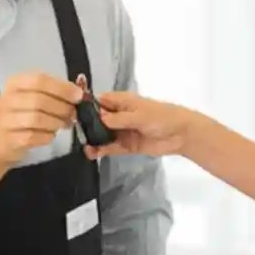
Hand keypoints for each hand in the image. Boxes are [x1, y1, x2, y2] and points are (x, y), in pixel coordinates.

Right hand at [0, 71, 83, 166]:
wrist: (1, 138)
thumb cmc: (22, 113)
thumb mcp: (33, 95)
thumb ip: (54, 91)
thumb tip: (79, 93)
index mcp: (15, 83)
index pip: (39, 80)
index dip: (62, 88)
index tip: (78, 95)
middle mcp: (8, 99)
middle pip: (39, 100)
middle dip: (62, 107)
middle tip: (73, 113)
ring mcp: (6, 120)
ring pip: (36, 119)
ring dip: (56, 122)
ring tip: (64, 124)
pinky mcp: (10, 139)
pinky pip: (33, 136)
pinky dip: (47, 136)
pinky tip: (51, 134)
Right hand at [83, 91, 203, 159]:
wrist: (181, 134)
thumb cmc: (162, 117)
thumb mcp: (138, 115)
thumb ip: (118, 119)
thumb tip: (98, 119)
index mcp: (122, 101)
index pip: (100, 101)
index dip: (87, 106)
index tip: (73, 113)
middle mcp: (120, 115)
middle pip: (98, 119)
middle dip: (88, 125)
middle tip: (77, 133)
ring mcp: (123, 130)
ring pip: (103, 134)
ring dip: (94, 139)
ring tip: (84, 145)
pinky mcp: (127, 145)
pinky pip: (111, 147)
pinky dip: (102, 150)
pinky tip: (92, 153)